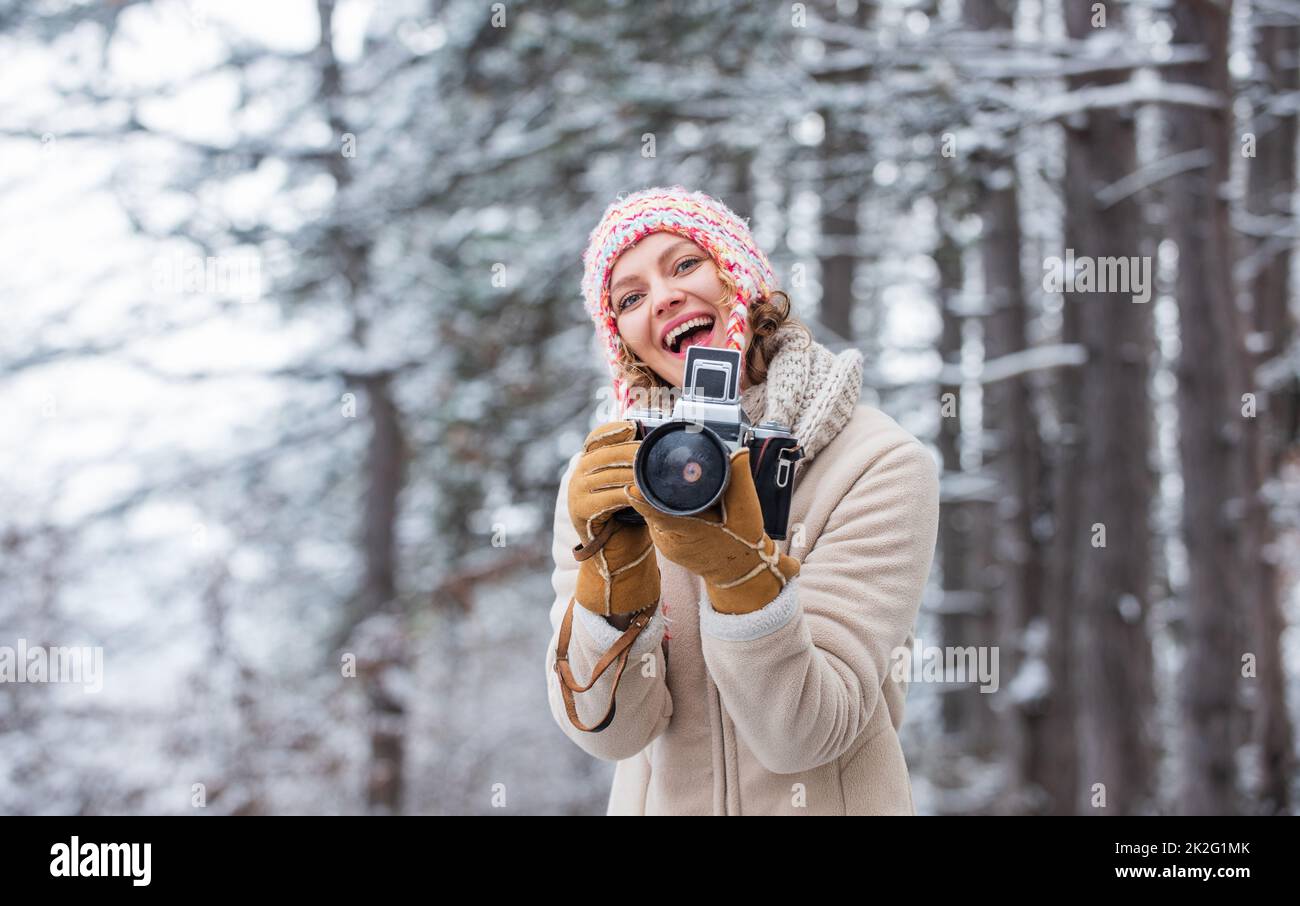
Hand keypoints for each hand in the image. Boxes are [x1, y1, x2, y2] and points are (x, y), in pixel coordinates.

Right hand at [568, 421, 659, 617]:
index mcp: (588, 461)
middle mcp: (578, 472)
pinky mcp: (581, 510)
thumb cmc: (628, 512)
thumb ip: (632, 462)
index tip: (633, 426)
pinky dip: (630, 495)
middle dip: (633, 452)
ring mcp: (577, 491)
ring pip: (611, 475)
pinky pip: (610, 497)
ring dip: (636, 474)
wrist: (617, 548)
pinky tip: (644, 494)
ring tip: (657, 473)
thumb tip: (655, 436)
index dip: (613, 429)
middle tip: (657, 453)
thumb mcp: (628, 481)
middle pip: (607, 454)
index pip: (597, 436)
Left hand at [623, 446, 798, 614]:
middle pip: (651, 505)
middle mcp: (669, 539)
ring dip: (659, 497)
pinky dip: (664, 508)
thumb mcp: (747, 511)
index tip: (635, 477)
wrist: (741, 572)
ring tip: (676, 485)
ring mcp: (664, 544)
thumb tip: (740, 452)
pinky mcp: (664, 544)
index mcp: (686, 530)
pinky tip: (677, 500)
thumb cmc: (744, 542)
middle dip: (655, 487)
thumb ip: (741, 480)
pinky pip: (657, 519)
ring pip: (652, 511)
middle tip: (666, 467)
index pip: (654, 509)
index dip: (642, 494)